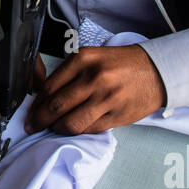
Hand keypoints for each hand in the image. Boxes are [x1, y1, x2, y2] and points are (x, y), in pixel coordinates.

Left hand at [25, 45, 166, 135]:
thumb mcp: (93, 57)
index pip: (50, 86)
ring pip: (70, 123)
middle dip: (40, 119)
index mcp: (84, 59)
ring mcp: (106, 99)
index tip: (32, 110)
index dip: (37, 103)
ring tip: (53, 128)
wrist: (156, 71)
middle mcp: (94, 78)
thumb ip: (70, 74)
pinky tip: (75, 128)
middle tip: (33, 125)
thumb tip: (45, 97)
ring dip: (57, 129)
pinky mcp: (116, 116)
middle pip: (56, 106)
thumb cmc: (122, 64)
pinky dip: (78, 131)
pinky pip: (89, 129)